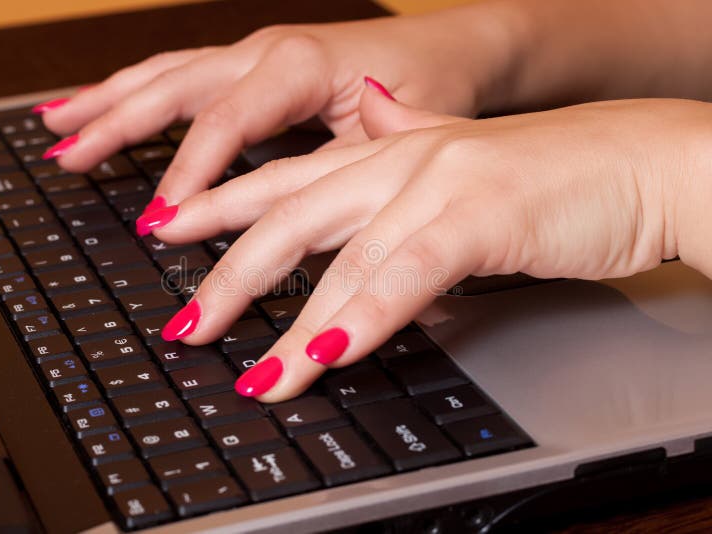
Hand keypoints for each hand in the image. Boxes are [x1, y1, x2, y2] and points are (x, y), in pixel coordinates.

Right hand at [36, 4, 522, 205]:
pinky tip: (110, 106)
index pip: (224, 122)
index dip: (189, 172)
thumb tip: (307, 232)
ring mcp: (257, 54)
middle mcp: (268, 52)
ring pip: (167, 72)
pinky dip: (140, 92)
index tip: (161, 221)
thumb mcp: (397, 136)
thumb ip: (341, 175)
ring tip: (57, 123)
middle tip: (67, 160)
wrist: (457, 48)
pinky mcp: (256, 66)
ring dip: (110, 100)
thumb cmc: (435, 86)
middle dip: (115, 124)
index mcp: (299, 66)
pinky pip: (185, 74)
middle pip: (174, 87)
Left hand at [146, 87, 710, 401]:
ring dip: (291, 325)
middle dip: (228, 274)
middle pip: (289, 218)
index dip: (221, 204)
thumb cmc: (558, 169)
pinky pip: (405, 275)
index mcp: (390, 145)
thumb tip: (369, 113)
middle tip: (185, 324)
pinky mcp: (481, 216)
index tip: (170, 231)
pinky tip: (325, 356)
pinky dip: (363, 320)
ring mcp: (437, 183)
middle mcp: (402, 157)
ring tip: (252, 375)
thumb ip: (411, 132)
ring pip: (340, 259)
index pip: (285, 176)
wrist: (643, 159)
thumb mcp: (466, 153)